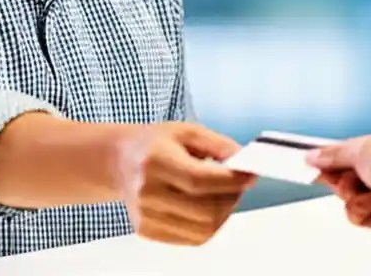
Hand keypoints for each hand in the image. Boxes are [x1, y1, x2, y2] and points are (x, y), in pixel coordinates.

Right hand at [113, 122, 256, 245]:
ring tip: (222, 193)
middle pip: (205, 210)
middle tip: (239, 183)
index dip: (231, 181)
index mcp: (155, 160)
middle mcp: (147, 191)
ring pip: (203, 229)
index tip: (250, 174)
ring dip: (224, 213)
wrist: (120, 161)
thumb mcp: (187, 131)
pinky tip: (205, 205)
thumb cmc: (154, 144)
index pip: (199, 180)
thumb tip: (247, 165)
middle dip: (232, 197)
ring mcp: (145, 215)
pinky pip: (192, 238)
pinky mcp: (147, 230)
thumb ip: (219, 145)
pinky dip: (208, 224)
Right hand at [306, 130, 370, 237]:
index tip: (313, 162)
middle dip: (340, 178)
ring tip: (370, 191)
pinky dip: (363, 210)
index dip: (331, 157)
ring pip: (349, 197)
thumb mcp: (361, 148)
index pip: (350, 151)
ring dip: (354, 195)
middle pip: (345, 176)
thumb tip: (312, 155)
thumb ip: (333, 153)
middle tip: (343, 178)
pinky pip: (357, 215)